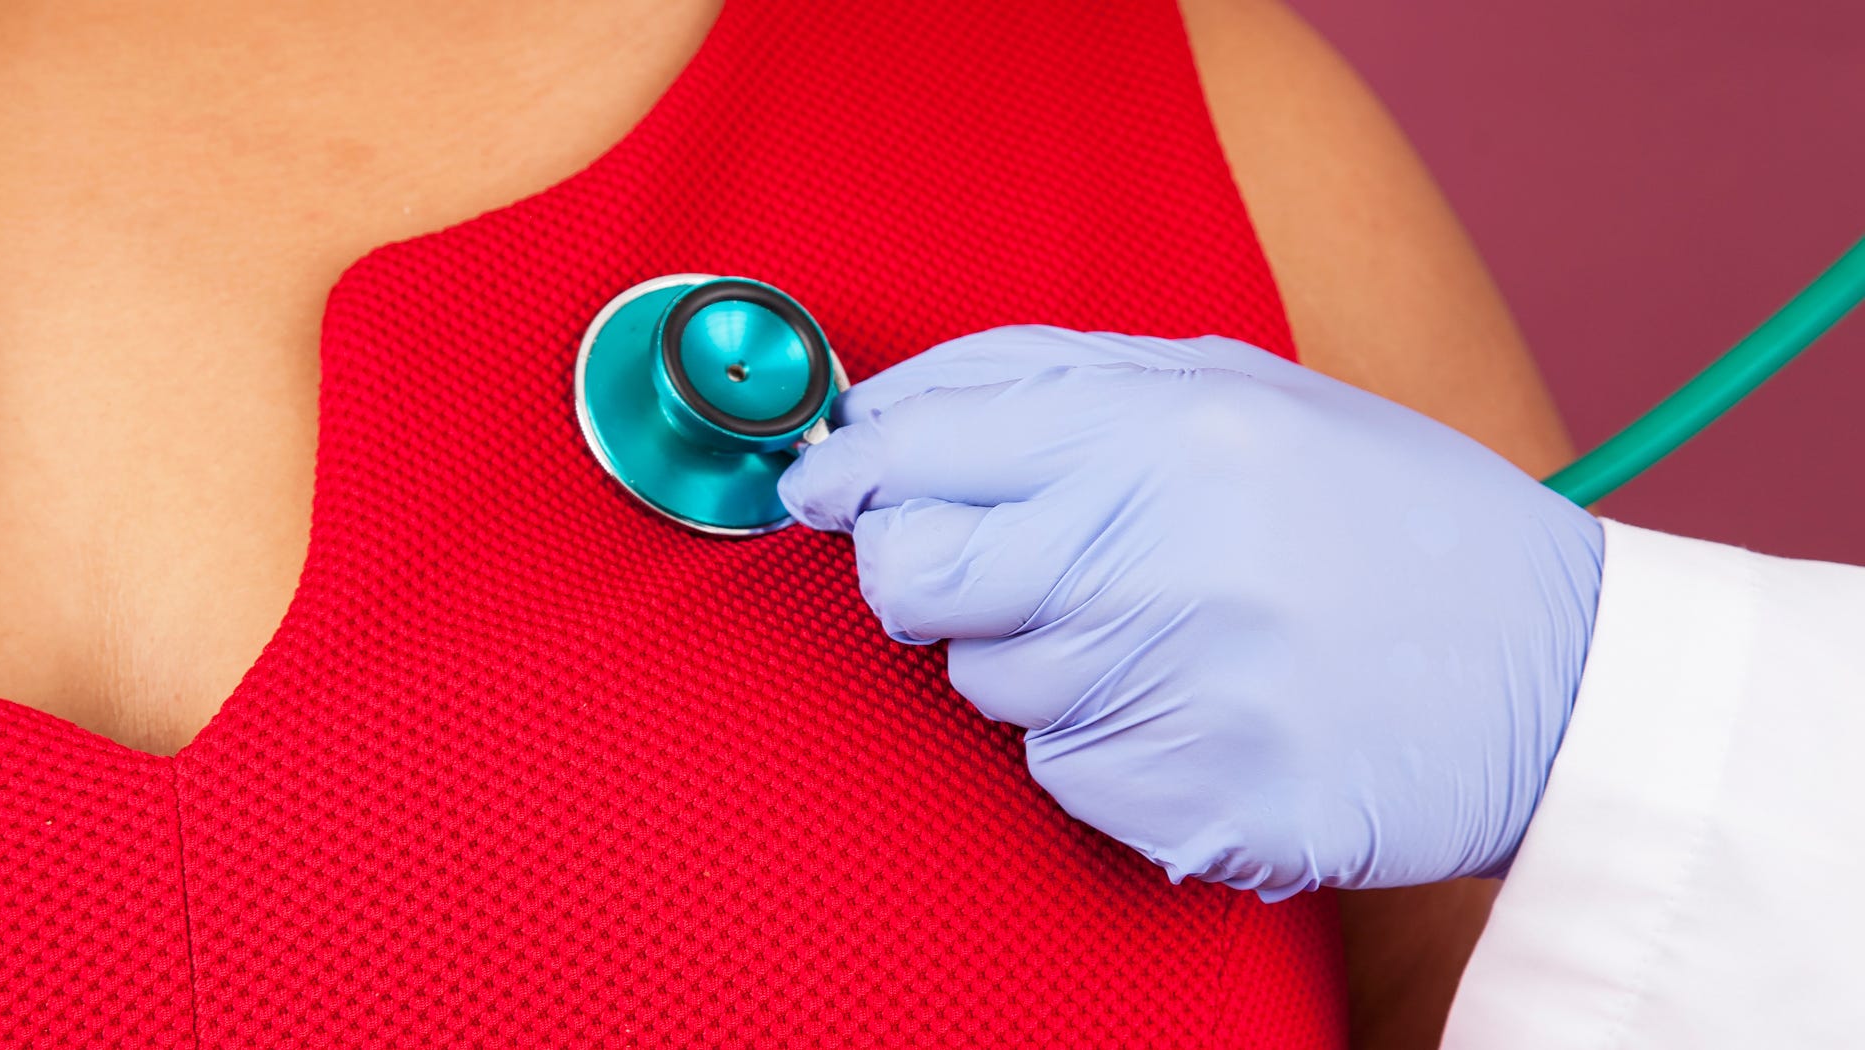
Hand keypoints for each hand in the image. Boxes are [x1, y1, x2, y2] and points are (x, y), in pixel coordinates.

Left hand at [778, 326, 1603, 900]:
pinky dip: (1101, 742)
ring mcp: (1166, 688)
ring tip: (1166, 631)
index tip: (820, 483)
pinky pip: (1059, 769)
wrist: (1555, 680)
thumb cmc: (1394, 522)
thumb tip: (899, 411)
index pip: (931, 445)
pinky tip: (1199, 705)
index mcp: (1169, 432)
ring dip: (1039, 657)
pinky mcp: (1182, 800)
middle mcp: (1152, 556)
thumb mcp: (1250, 392)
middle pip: (913, 576)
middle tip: (980, 568)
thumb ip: (1070, 382)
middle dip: (917, 571)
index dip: (851, 468)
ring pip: (983, 681)